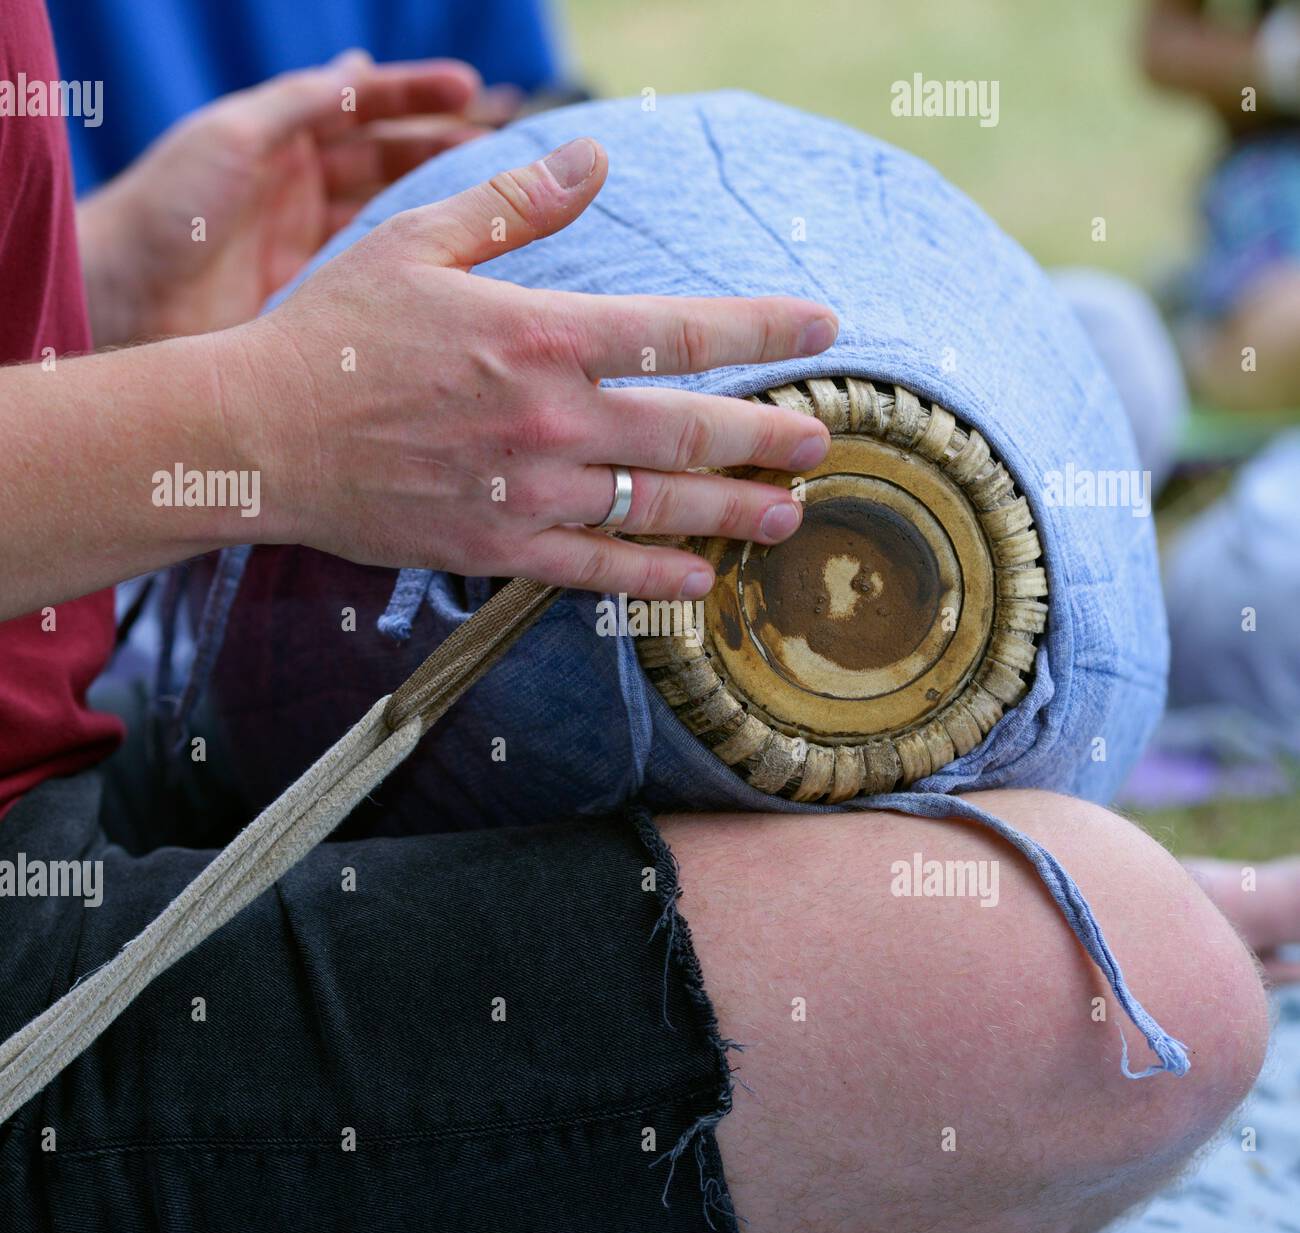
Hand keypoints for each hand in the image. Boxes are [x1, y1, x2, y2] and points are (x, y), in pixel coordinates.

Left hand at [78, 50, 485, 344]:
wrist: (126, 298)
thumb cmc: (168, 206)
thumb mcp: (234, 135)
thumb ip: (298, 103)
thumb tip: (358, 66)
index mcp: (279, 137)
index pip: (361, 105)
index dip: (416, 95)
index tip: (473, 91)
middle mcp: (301, 185)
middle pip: (387, 156)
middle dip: (443, 147)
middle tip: (505, 148)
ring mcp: (311, 240)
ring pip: (391, 211)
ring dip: (440, 201)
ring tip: (497, 196)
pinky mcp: (316, 292)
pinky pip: (378, 266)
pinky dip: (416, 257)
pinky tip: (455, 254)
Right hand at [218, 138, 838, 599]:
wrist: (259, 437)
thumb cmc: (335, 331)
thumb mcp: (419, 241)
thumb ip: (516, 205)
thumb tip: (594, 160)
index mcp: (541, 334)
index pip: (682, 331)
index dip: (763, 327)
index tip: (822, 326)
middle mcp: (551, 419)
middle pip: (690, 430)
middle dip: (767, 437)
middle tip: (819, 444)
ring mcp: (529, 493)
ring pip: (657, 507)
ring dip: (731, 511)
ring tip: (786, 515)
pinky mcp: (498, 550)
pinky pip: (595, 573)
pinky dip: (653, 579)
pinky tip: (698, 581)